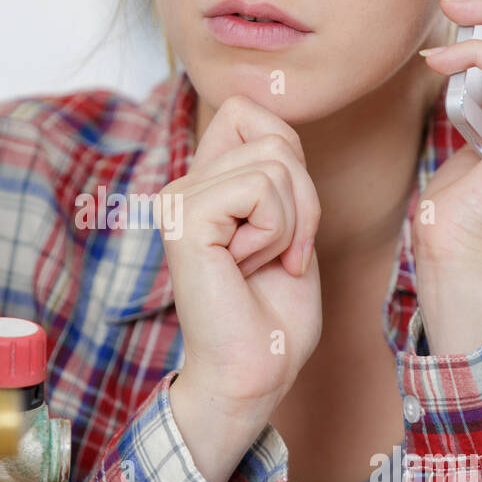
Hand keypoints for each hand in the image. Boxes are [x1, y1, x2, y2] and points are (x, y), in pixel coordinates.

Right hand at [160, 94, 321, 435]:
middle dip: (303, 197)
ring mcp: (178, 198)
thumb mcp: (291, 222)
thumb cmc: (275, 312)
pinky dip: (276, 232)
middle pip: (273, 136)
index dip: (289, 156)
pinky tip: (246, 267)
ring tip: (262, 264)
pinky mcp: (183, 217)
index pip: (251, 111)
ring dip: (291, 222)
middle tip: (283, 253)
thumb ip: (278, 170)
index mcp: (205, 182)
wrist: (256, 370)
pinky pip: (260, 189)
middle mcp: (184, 184)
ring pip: (273, 162)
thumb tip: (277, 122)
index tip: (289, 222)